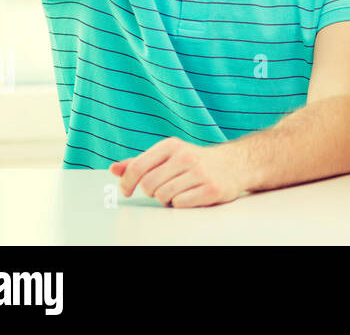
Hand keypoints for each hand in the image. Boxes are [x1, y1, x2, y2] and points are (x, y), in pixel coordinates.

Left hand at [111, 137, 244, 207]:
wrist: (235, 164)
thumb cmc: (195, 161)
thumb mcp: (168, 155)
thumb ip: (140, 163)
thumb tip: (114, 169)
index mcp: (172, 145)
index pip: (137, 167)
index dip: (126, 183)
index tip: (127, 191)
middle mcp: (186, 156)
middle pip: (148, 186)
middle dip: (151, 191)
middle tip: (162, 188)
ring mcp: (200, 172)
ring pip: (163, 196)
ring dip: (166, 199)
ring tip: (178, 191)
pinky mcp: (211, 189)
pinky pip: (180, 204)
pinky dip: (181, 203)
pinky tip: (190, 195)